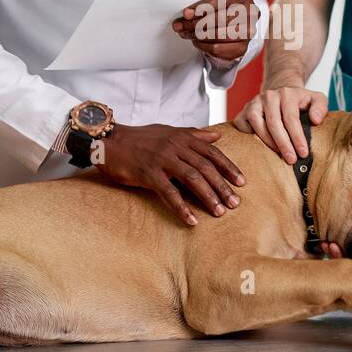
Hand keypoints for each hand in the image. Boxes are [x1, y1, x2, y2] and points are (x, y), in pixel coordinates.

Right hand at [95, 123, 245, 225]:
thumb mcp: (168, 131)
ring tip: (219, 212)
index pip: (212, 152)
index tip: (241, 182)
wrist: (110, 141)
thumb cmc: (140, 138)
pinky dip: (181, 207)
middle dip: (222, 186)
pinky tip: (191, 220)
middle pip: (205, 167)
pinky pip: (169, 192)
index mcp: (182, 137)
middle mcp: (175, 147)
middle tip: (235, 203)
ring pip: (192, 178)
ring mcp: (162, 159)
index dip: (228, 167)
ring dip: (207, 197)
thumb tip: (217, 136)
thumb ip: (193, 134)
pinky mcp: (148, 173)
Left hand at [172, 0, 258, 61]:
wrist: (235, 22)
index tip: (186, 14)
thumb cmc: (221, 7)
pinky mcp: (242, 47)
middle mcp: (251, 12)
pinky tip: (196, 41)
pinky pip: (217, 48)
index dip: (203, 7)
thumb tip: (186, 15)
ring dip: (196, 35)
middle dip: (195, 24)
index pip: (223, 0)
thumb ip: (202, 5)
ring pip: (217, 35)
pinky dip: (203, 45)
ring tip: (184, 33)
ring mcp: (249, 31)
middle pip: (219, 19)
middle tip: (179, 25)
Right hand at [232, 85, 328, 164]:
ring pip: (257, 124)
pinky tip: (260, 147)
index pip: (291, 118)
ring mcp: (254, 103)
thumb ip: (320, 107)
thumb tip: (316, 120)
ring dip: (267, 142)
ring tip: (278, 155)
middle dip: (283, 144)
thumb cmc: (300, 101)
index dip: (297, 137)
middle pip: (274, 123)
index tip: (303, 153)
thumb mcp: (316, 99)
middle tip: (291, 160)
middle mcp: (269, 96)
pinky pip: (242, 125)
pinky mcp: (243, 111)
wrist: (281, 92)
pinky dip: (249, 137)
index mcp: (287, 93)